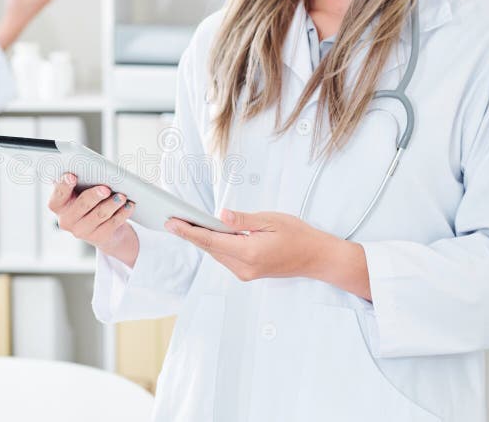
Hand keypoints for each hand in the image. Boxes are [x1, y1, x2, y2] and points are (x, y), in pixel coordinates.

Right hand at [47, 173, 139, 266]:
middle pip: (81, 205)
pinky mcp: (98, 238)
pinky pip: (112, 224)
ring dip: (112, 204)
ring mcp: (82, 231)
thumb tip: (94, 168)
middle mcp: (66, 220)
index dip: (63, 186)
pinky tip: (129, 205)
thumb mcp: (80, 189)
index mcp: (58, 205)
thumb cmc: (88, 199)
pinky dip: (122, 213)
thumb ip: (81, 180)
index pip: (57, 196)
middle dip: (94, 195)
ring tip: (122, 196)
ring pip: (99, 215)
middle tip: (106, 188)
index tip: (72, 176)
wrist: (101, 225)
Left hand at [164, 209, 370, 299]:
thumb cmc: (298, 236)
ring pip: (216, 254)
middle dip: (190, 234)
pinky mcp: (248, 273)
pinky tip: (207, 235)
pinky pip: (225, 258)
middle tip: (171, 221)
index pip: (211, 240)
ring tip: (184, 225)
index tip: (172, 223)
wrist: (317, 258)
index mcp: (249, 252)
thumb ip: (243, 220)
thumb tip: (220, 215)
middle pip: (210, 249)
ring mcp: (246, 273)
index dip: (189, 231)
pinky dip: (215, 246)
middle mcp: (244, 267)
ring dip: (202, 240)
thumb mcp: (271, 220)